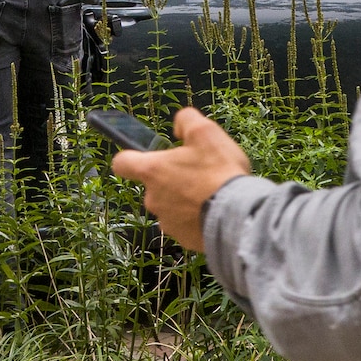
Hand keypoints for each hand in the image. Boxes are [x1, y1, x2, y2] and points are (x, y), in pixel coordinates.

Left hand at [111, 107, 252, 250]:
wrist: (238, 216)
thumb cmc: (218, 171)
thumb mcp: (205, 132)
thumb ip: (186, 121)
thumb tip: (178, 126)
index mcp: (151, 171)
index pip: (122, 163)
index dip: (130, 158)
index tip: (145, 157)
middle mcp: (152, 199)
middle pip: (154, 186)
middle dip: (172, 180)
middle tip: (198, 174)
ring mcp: (167, 222)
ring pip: (171, 206)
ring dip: (185, 201)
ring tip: (211, 195)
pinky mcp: (183, 240)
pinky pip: (186, 225)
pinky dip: (196, 219)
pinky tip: (215, 212)